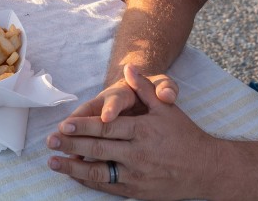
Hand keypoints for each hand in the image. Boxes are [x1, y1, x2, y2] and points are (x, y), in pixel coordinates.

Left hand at [48, 65, 204, 199]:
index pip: (107, 128)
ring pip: (100, 172)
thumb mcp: (166, 108)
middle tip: (50, 141)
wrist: (207, 169)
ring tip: (53, 162)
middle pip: (99, 149)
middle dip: (72, 145)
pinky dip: (89, 181)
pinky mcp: (137, 190)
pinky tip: (74, 175)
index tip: (65, 125)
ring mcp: (137, 174)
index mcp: (144, 131)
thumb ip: (145, 88)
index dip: (84, 127)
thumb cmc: (184, 135)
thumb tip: (129, 68)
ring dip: (74, 167)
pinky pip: (108, 186)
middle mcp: (138, 154)